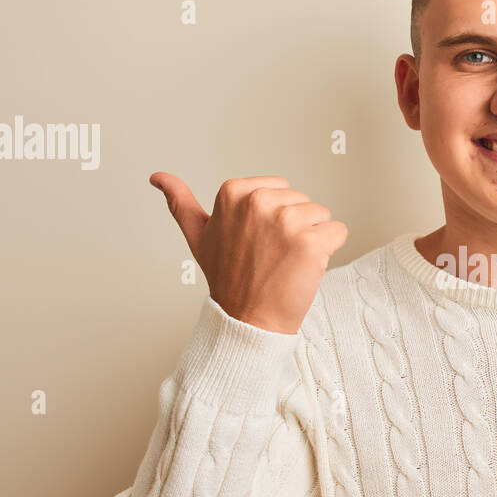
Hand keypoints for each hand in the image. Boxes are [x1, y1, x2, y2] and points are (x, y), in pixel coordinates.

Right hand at [148, 172, 347, 334]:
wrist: (247, 319)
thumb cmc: (226, 279)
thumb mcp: (197, 235)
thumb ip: (180, 202)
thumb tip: (158, 177)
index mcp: (234, 191)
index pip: (281, 190)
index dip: (274, 218)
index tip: (255, 241)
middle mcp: (259, 201)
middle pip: (303, 202)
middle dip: (294, 227)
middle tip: (270, 256)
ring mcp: (285, 221)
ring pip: (321, 216)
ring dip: (311, 240)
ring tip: (285, 262)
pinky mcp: (311, 242)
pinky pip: (338, 232)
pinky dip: (329, 250)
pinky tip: (304, 267)